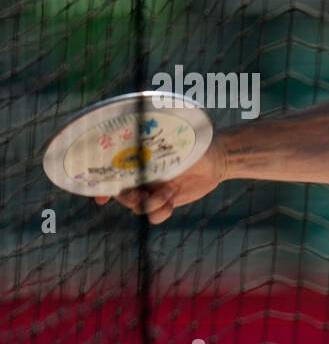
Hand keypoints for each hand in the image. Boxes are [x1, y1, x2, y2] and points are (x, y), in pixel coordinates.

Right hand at [95, 134, 227, 223]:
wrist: (214, 159)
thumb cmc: (191, 141)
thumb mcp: (170, 138)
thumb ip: (151, 139)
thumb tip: (137, 127)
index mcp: (133, 157)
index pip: (107, 171)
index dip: (99, 186)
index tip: (101, 198)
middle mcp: (138, 174)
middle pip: (120, 193)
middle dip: (128, 198)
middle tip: (142, 194)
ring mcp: (150, 189)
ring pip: (136, 207)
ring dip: (149, 204)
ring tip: (167, 194)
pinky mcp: (164, 202)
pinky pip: (154, 215)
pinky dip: (160, 212)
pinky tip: (171, 202)